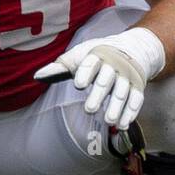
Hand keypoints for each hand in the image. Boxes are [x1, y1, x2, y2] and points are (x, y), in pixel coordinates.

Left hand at [34, 27, 165, 129]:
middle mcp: (114, 65)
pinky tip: (122, 125)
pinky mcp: (137, 86)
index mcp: (96, 55)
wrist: (131, 49)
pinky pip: (136, 99)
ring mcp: (127, 76)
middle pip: (105, 80)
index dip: (85, 73)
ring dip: (116, 107)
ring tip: (108, 121)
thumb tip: (37, 76)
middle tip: (89, 110)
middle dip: (98, 95)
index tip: (78, 84)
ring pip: (122, 92)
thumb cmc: (96, 56)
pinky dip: (130, 113)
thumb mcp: (78, 57)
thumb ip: (59, 68)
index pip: (90, 64)